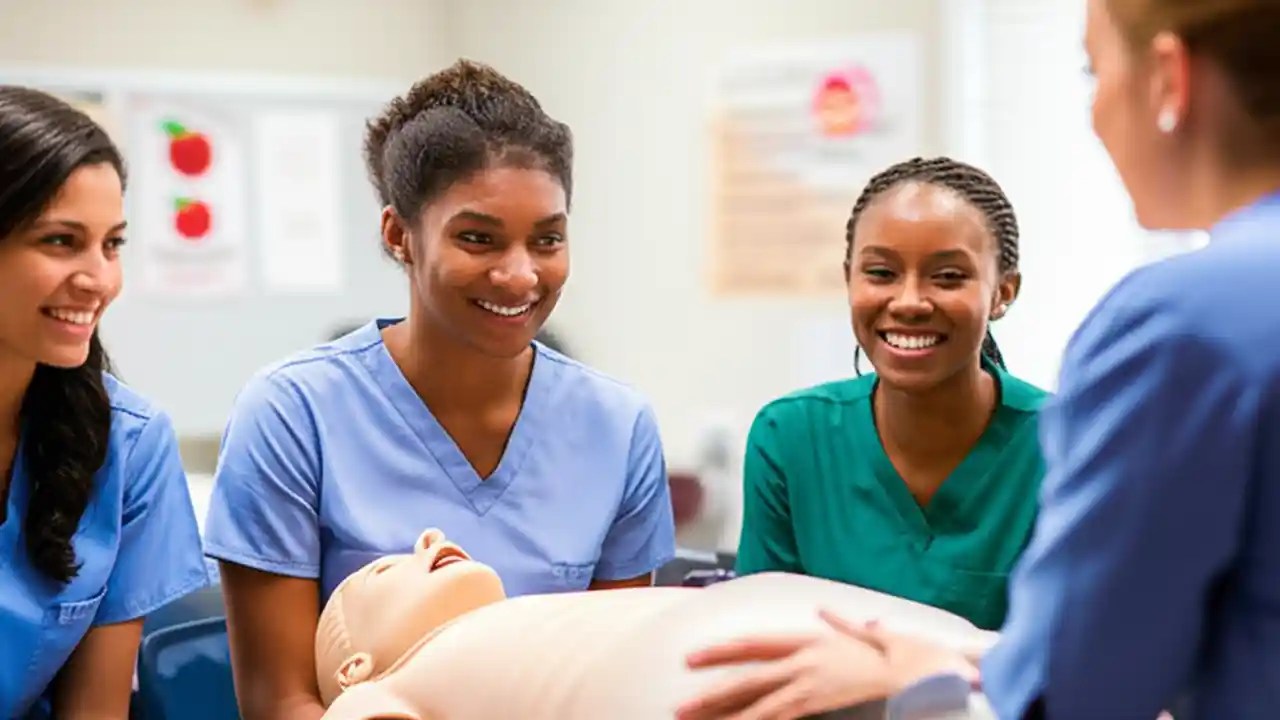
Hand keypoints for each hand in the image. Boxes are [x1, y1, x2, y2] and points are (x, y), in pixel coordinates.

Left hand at [675, 609, 976, 719]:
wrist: (924, 670)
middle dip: (711, 692)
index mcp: (811, 638)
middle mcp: (804, 659)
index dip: (722, 650)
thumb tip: (827, 613)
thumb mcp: (870, 630)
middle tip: (679, 705)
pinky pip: (780, 718)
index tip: (692, 657)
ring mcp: (811, 683)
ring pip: (757, 703)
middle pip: (747, 676)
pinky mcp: (821, 703)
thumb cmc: (904, 652)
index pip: (755, 644)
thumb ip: (844, 624)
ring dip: (724, 714)